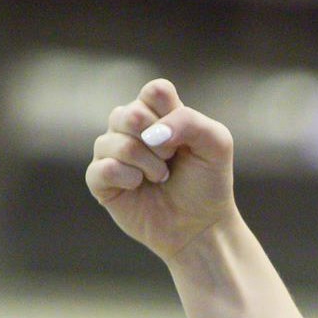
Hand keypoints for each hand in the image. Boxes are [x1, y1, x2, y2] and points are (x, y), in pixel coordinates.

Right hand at [86, 79, 237, 262]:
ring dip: (149, 165)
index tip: (184, 140)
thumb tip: (152, 132)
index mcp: (157, 111)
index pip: (155, 91)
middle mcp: (129, 126)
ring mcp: (111, 151)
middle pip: (131, 114)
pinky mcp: (100, 179)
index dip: (171, 115)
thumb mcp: (217, 145)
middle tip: (171, 161)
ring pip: (116, 142)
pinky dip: (129, 179)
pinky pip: (104, 168)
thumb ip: (191, 123)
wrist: (200, 226)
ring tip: (160, 178)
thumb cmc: (207, 183)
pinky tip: (138, 186)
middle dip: (160, 144)